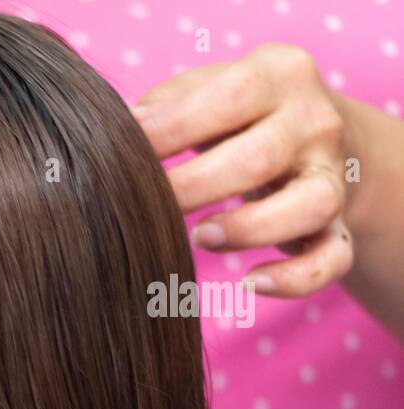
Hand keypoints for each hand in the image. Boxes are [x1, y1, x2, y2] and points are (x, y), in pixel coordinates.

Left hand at [134, 44, 358, 297]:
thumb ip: (168, 103)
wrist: (321, 140)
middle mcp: (315, 123)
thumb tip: (119, 129)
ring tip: (200, 237)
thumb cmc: (240, 116)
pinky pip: (331, 259)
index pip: (228, 98)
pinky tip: (252, 283)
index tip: (119, 154)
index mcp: (281, 75)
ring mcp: (334, 177)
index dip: (171, 129)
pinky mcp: (341, 227)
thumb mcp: (211, 89)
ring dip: (249, 229)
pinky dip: (295, 278)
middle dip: (195, 187)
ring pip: (309, 207)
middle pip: (259, 158)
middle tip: (148, 205)